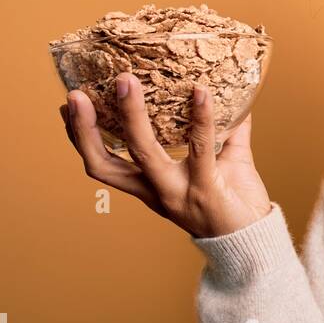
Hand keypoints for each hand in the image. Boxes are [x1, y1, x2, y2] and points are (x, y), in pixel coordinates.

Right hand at [60, 73, 272, 237]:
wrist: (256, 240)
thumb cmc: (237, 202)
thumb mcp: (224, 162)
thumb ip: (225, 129)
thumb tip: (231, 91)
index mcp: (149, 187)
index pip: (103, 164)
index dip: (80, 139)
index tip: (67, 107)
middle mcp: (156, 192)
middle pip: (104, 165)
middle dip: (85, 130)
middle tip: (76, 94)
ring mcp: (178, 192)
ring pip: (143, 153)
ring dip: (131, 116)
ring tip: (126, 81)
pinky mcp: (206, 190)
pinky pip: (200, 149)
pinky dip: (200, 118)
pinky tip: (200, 92)